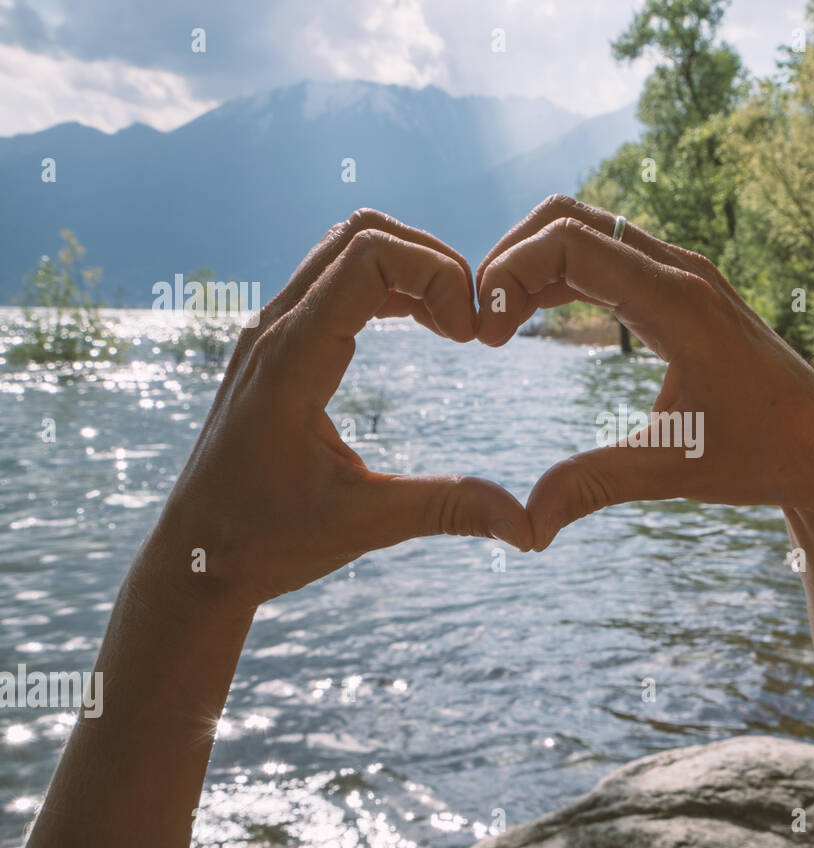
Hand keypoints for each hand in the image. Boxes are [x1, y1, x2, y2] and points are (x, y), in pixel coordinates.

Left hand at [153, 208, 531, 608]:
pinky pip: (336, 282)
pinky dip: (389, 288)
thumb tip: (528, 527)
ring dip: (411, 271)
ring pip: (347, 250)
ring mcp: (270, 332)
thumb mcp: (365, 524)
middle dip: (432, 261)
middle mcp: (274, 329)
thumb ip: (448, 509)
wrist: (194, 556)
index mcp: (291, 358)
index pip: (368, 256)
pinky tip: (426, 329)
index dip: (437, 275)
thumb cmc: (267, 540)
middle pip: (360, 234)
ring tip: (455, 326)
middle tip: (471, 324)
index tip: (471, 337)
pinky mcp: (276, 345)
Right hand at [475, 195, 813, 547]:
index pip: (571, 241)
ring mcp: (683, 273)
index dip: (509, 274)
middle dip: (510, 258)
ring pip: (586, 229)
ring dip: (533, 264)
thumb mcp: (673, 470)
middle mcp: (680, 270)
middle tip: (482, 324)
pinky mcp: (683, 287)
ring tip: (499, 325)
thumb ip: (594, 486)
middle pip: (569, 216)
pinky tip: (535, 321)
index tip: (486, 338)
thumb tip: (526, 527)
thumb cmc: (762, 455)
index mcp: (677, 301)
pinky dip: (561, 275)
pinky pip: (607, 255)